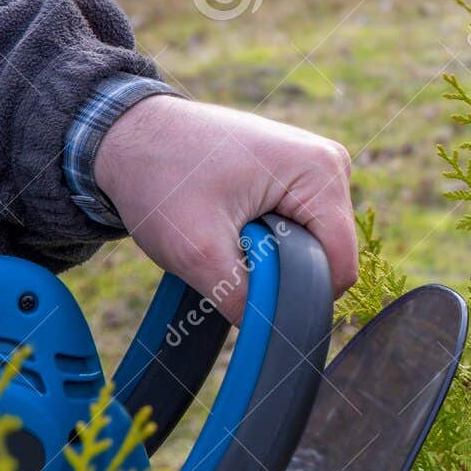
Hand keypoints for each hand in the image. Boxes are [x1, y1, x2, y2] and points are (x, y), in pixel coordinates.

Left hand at [94, 96, 358, 323]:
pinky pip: (302, 228)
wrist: (130, 134)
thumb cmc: (161, 178)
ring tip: (228, 233)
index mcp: (322, 172)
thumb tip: (274, 337)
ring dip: (275, 257)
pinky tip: (235, 223)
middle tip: (229, 252)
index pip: (340, 265)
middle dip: (283, 271)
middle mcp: (332, 163)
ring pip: (315, 245)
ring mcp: (318, 165)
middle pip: (330, 255)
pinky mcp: (301, 173)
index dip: (301, 293)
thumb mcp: (197, 251)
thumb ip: (243, 300)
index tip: (249, 289)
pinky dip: (271, 240)